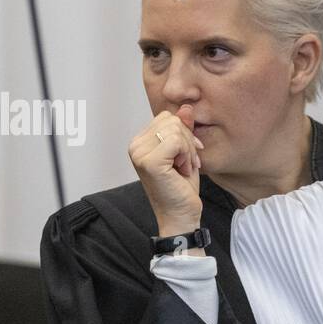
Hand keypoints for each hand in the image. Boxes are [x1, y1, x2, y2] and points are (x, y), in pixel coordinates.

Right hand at [128, 104, 204, 235]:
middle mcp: (135, 146)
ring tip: (183, 168)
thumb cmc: (181, 188)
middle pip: (172, 120)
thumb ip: (183, 129)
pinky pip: (177, 141)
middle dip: (187, 141)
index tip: (187, 155)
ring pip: (175, 129)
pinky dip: (186, 155)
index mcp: (139, 142)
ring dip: (188, 150)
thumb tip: (187, 107)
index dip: (184, 133)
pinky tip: (182, 171)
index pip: (167, 118)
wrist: (180, 215)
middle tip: (185, 164)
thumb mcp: (185, 152)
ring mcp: (139, 153)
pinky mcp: (149, 161)